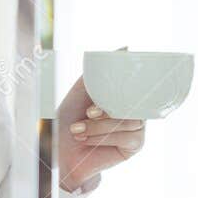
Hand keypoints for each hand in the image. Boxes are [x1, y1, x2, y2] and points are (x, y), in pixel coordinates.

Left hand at [55, 75, 143, 191]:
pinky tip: (87, 139)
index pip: (135, 85)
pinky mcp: (135, 145)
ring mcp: (137, 127)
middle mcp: (134, 108)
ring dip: (100, 125)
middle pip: (133, 103)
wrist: (60, 148)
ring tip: (78, 129)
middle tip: (88, 112)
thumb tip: (126, 49)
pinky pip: (128, 137)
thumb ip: (100, 70)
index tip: (100, 98)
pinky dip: (103, 137)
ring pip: (129, 120)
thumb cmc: (70, 117)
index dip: (123, 87)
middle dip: (107, 109)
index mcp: (123, 94)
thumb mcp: (82, 89)